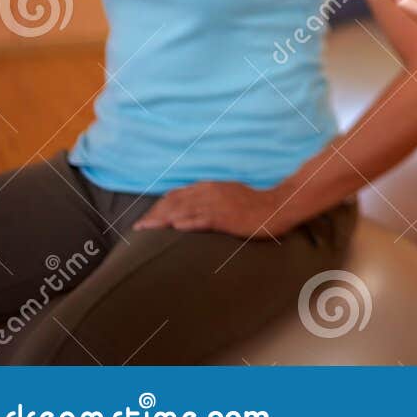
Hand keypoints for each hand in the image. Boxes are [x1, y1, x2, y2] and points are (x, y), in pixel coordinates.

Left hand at [133, 181, 294, 238]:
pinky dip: (188, 222)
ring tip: (147, 229)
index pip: (177, 195)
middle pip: (176, 202)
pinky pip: (204, 219)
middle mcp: (211, 192)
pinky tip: (175, 228)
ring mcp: (219, 204)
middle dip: (154, 214)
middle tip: (138, 229)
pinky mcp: (228, 217)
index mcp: (210, 187)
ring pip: (185, 210)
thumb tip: (188, 208)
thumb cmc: (253, 205)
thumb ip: (208, 199)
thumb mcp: (228, 195)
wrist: (277, 207)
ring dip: (163, 219)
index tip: (145, 219)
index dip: (158, 207)